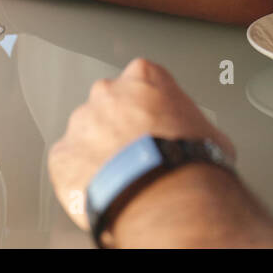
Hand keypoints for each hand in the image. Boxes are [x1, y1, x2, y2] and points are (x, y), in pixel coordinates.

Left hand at [48, 58, 236, 230]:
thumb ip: (191, 125)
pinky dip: (81, 178)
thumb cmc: (189, 161)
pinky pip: (68, 165)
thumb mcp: (210, 133)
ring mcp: (81, 123)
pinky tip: (103, 192)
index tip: (154, 127)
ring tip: (121, 180)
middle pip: (109, 106)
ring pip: (86, 136)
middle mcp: (107, 92)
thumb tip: (201, 143)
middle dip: (119, 127)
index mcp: (144, 77)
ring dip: (99, 153)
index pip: (142, 82)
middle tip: (137, 155)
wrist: (164, 195)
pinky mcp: (61, 155)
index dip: (150, 109)